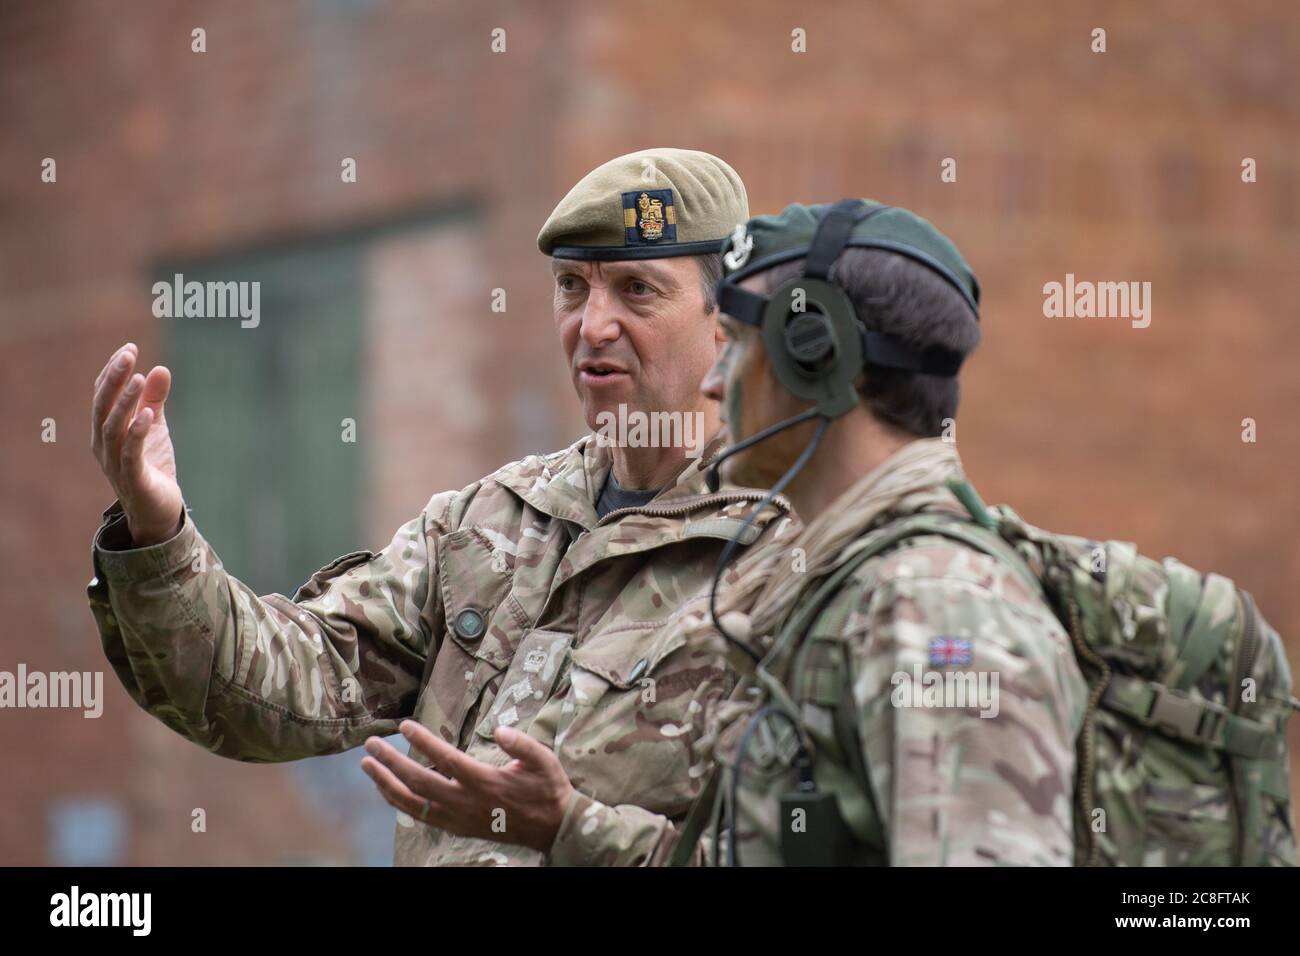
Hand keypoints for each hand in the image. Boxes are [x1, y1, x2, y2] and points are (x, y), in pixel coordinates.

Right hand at [90, 343, 183, 546]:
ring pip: (113, 428)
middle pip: (102, 408)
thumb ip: (155, 400)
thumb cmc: (152, 466)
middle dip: (114, 379)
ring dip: (125, 401)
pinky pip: (130, 454)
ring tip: (140, 378)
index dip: (113, 371)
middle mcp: (104, 446)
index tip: (129, 347)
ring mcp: (116, 464)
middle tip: (129, 354)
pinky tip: (147, 414)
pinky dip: (136, 432)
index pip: (102, 395)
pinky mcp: (134, 480)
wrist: (158, 510)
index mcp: (105, 430)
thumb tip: (161, 368)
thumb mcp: (155, 428)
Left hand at [361, 720, 573, 853]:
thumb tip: (500, 730)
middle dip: (391, 762)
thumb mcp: (544, 761)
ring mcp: (458, 818)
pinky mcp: (456, 827)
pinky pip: (420, 817)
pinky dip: (399, 803)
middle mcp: (466, 802)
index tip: (404, 725)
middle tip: (371, 743)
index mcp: (485, 782)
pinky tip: (385, 790)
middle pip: (419, 782)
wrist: (551, 828)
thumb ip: (522, 745)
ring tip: (367, 765)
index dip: (423, 742)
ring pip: (413, 804)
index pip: (446, 760)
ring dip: (387, 784)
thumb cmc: (546, 788)